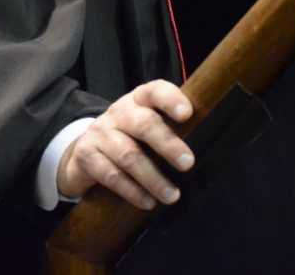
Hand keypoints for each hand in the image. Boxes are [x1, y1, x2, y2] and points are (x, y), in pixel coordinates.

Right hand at [56, 80, 194, 209]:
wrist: (85, 150)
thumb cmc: (128, 136)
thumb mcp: (145, 124)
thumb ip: (170, 126)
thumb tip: (209, 140)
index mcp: (138, 100)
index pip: (154, 91)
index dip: (170, 100)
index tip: (187, 114)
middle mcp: (118, 113)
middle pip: (143, 123)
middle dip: (168, 144)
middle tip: (188, 163)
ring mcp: (100, 133)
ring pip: (128, 154)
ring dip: (153, 178)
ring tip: (172, 196)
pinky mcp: (87, 156)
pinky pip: (111, 175)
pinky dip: (132, 191)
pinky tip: (148, 202)